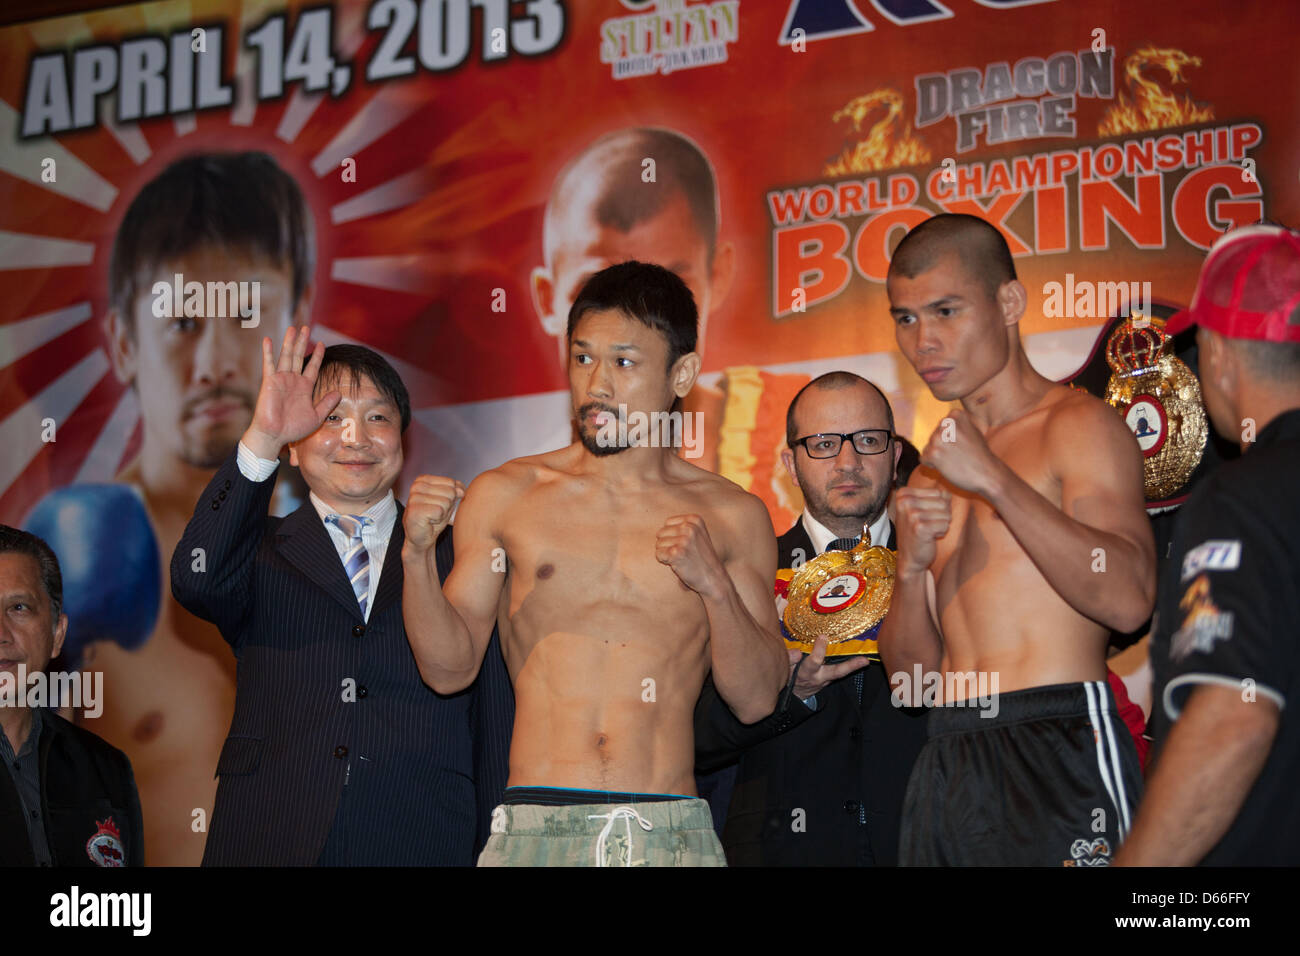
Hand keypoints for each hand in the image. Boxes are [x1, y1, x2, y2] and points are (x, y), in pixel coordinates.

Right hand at [243, 326, 340, 457]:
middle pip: (299, 357)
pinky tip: (268, 339)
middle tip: (305, 327)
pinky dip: (268, 352)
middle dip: (302, 342)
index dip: (318, 355)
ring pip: (287, 356)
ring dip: (290, 342)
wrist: (275, 435)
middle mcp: (293, 380)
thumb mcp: (316, 417)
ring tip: (293, 328)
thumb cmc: (293, 429)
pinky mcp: (270, 382)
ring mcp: (281, 380)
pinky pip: (269, 364)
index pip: (313, 367)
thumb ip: (327, 404)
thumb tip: (339, 392)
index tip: (322, 343)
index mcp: (304, 387)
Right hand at [404, 476, 464, 552]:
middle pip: (450, 492)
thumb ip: (455, 491)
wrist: (421, 537)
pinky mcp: (415, 510)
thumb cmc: (433, 518)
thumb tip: (462, 490)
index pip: (451, 482)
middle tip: (436, 513)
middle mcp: (417, 486)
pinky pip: (439, 511)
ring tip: (432, 517)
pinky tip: (429, 522)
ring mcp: (414, 498)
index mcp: (423, 480)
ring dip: (443, 514)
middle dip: (448, 506)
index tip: (439, 504)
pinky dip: (438, 519)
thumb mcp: (447, 501)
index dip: (451, 497)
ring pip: (446, 502)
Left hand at [656, 514, 726, 599]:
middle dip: (667, 545)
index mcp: (694, 519)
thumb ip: (682, 527)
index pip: (667, 523)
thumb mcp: (698, 535)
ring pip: (658, 544)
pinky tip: (678, 564)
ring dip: (667, 554)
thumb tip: (658, 529)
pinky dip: (665, 561)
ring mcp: (684, 540)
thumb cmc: (702, 558)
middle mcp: (689, 527)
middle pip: (661, 533)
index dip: (672, 536)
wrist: (714, 578)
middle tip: (683, 553)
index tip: (686, 545)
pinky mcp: (677, 553)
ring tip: (682, 559)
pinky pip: (659, 554)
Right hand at [790, 634, 868, 699]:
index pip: (814, 662)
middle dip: (850, 666)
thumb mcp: (784, 668)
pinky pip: (840, 671)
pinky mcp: (829, 678)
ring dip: (853, 666)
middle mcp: (819, 677)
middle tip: (863, 661)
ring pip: (841, 673)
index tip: (823, 637)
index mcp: (806, 672)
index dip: (819, 650)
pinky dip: (849, 665)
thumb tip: (797, 652)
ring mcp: (826, 679)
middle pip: (836, 672)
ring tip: (865, 660)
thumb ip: (789, 658)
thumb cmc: (789, 675)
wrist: (794, 694)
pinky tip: (859, 659)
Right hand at [894, 486, 951, 574]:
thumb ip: (936, 497)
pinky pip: (945, 525)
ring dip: (941, 524)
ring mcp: (911, 514)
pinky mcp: (920, 527)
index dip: (937, 506)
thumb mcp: (922, 509)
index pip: (938, 492)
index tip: (924, 516)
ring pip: (946, 513)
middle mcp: (905, 502)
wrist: (909, 558)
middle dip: (941, 515)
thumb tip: (947, 494)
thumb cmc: (917, 532)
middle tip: (927, 525)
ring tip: (928, 531)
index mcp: (903, 494)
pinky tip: (930, 537)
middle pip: (943, 502)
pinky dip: (941, 533)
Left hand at [921, 408, 1003, 496]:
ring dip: (938, 457)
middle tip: (959, 454)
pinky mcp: (934, 453)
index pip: (940, 427)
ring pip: (928, 448)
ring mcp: (938, 438)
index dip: (949, 439)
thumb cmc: (979, 454)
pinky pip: (924, 459)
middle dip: (942, 448)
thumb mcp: (972, 429)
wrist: (987, 474)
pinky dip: (932, 465)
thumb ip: (956, 424)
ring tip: (955, 460)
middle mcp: (945, 423)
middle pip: (932, 437)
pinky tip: (948, 466)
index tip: (963, 444)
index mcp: (955, 415)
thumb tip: (943, 422)